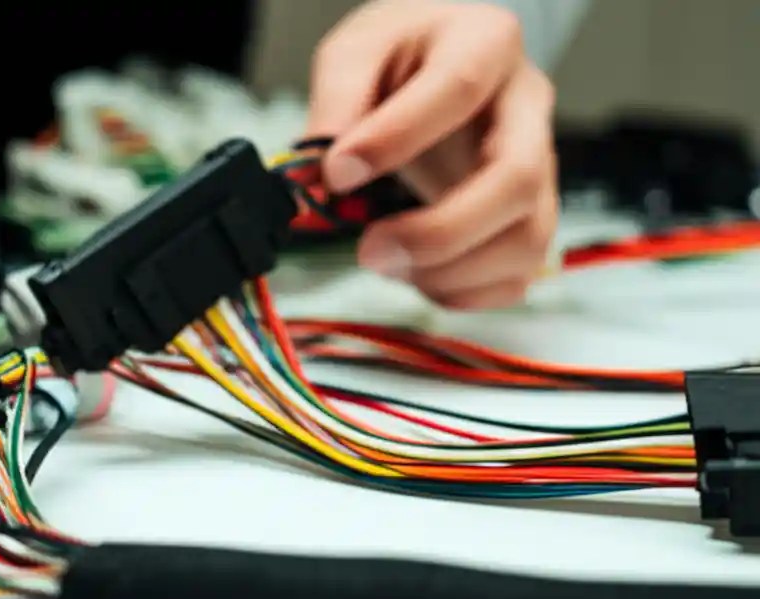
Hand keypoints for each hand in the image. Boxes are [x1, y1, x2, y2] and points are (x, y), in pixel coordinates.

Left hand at [308, 0, 557, 309]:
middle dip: (439, 232)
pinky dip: (461, 292)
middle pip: (517, 181)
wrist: (435, 66)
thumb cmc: (401, 57)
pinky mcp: (526, 217)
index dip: (398, 138)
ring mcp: (537, 168)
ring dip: (450, 271)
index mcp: (485, 45)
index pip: (459, 89)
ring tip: (386, 263)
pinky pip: (515, 276)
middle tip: (370, 250)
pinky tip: (415, 275)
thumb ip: (338, 100)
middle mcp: (526, 108)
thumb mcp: (357, 51)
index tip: (339, 173)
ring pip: (527, 239)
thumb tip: (323, 172)